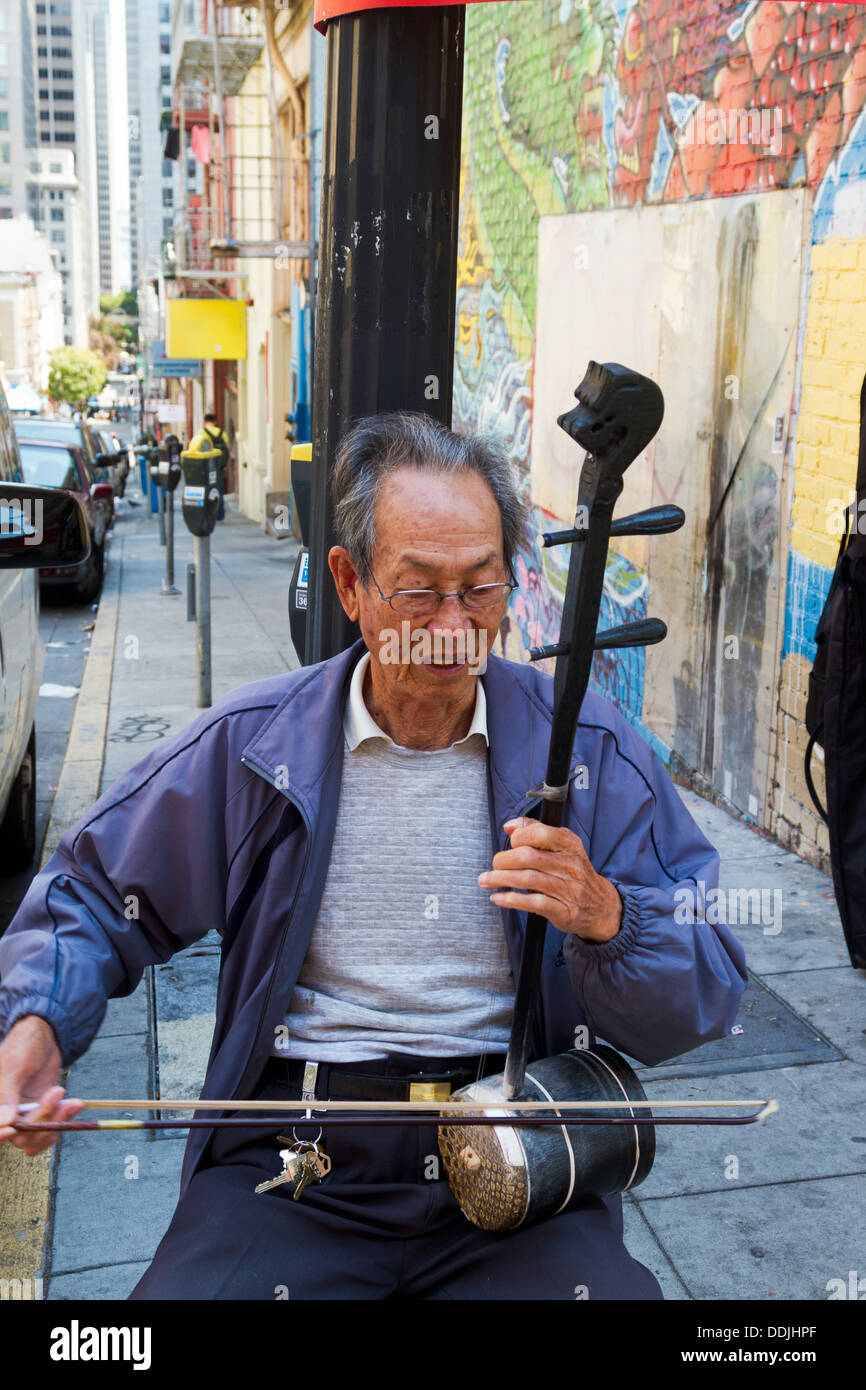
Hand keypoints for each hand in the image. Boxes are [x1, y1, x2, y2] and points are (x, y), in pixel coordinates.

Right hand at [0, 1016, 83, 1156]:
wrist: (44, 1036)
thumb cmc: (24, 1044)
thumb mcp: (14, 1065)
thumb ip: (7, 1093)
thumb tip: (6, 1121)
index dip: (1, 1134)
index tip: (15, 1128)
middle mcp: (6, 1114)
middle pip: (19, 1136)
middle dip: (42, 1119)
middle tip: (58, 1092)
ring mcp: (24, 1116)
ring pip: (36, 1137)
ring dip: (56, 1122)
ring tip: (73, 1102)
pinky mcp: (41, 1114)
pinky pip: (48, 1132)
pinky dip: (62, 1122)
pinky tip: (73, 1106)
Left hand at [478, 817, 622, 943]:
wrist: (600, 906)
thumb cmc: (574, 873)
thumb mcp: (563, 846)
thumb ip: (536, 830)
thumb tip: (509, 826)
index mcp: (569, 844)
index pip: (538, 833)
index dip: (518, 837)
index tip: (509, 845)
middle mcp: (570, 864)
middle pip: (528, 856)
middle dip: (503, 860)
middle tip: (494, 865)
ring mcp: (568, 888)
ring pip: (527, 879)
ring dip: (500, 879)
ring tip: (486, 881)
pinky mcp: (563, 910)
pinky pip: (533, 903)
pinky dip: (511, 900)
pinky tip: (498, 898)